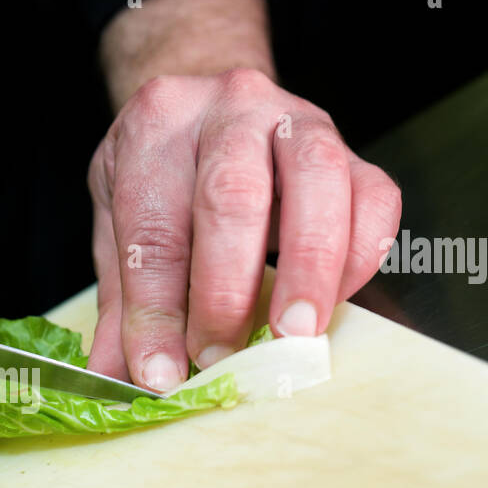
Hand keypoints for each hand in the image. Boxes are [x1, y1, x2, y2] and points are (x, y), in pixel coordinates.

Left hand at [86, 68, 400, 388]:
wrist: (210, 109)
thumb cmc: (162, 177)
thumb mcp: (120, 228)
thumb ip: (122, 304)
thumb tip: (114, 380)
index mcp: (156, 126)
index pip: (153, 228)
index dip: (155, 310)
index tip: (160, 373)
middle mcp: (229, 108)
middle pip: (232, 196)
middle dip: (225, 291)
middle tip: (219, 359)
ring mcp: (298, 119)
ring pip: (316, 180)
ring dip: (307, 270)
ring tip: (291, 337)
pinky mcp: (352, 150)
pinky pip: (373, 198)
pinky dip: (357, 257)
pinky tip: (330, 302)